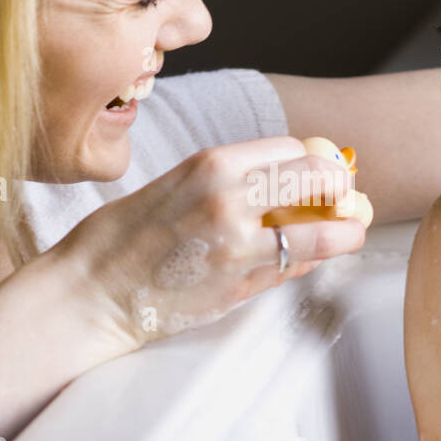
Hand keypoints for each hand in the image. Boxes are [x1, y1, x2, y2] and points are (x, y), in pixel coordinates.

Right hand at [55, 136, 366, 355]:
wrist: (88, 293)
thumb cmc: (119, 238)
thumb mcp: (172, 186)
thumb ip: (222, 182)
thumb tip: (274, 182)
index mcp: (210, 164)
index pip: (289, 148)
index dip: (310, 158)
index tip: (318, 168)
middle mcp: (230, 199)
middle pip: (315, 178)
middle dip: (337, 185)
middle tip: (344, 195)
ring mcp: (239, 246)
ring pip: (322, 232)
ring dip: (345, 231)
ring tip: (352, 230)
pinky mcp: (240, 287)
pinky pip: (293, 268)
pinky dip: (308, 261)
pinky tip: (308, 258)